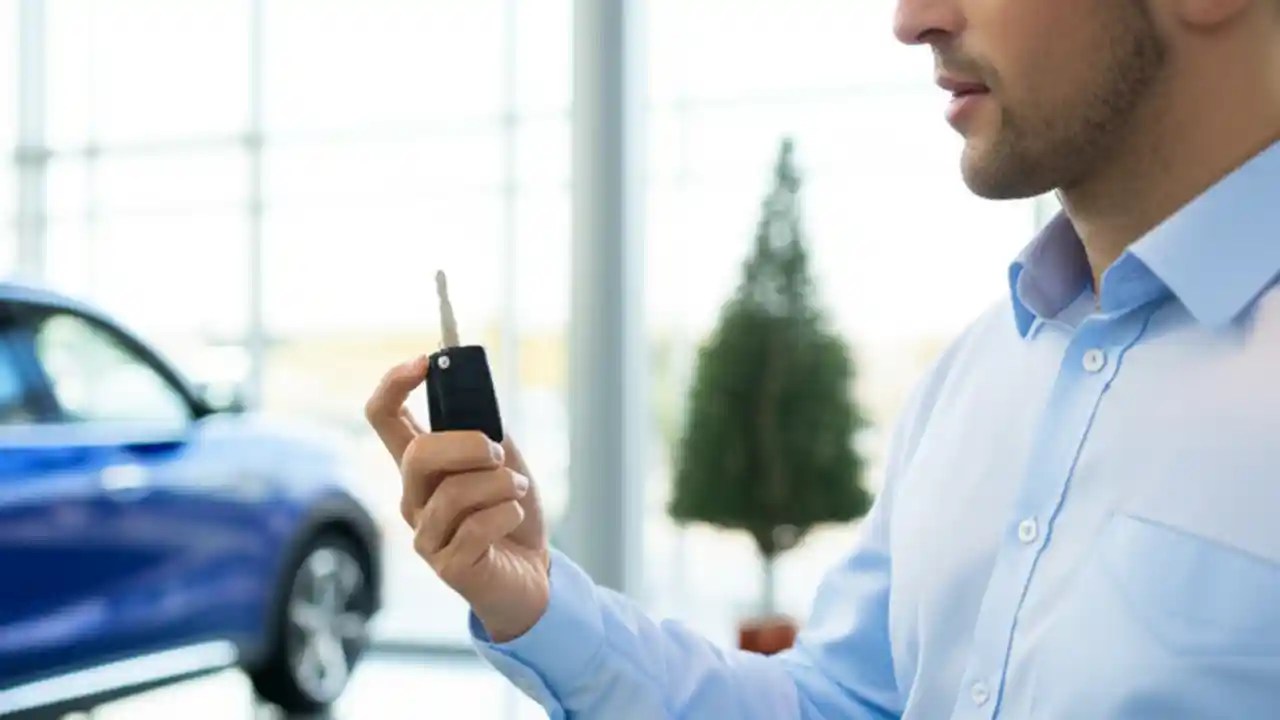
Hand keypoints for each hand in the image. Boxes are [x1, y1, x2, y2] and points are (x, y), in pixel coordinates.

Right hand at [365, 355, 550, 641]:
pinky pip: (478, 526)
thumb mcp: (503, 462)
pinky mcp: (447, 565)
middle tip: (499, 455)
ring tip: (517, 492)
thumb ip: (484, 432)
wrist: (533, 576)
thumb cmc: (511, 513)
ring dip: (503, 484)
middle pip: (418, 454)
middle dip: (469, 444)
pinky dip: (508, 514)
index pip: (382, 417)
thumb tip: (476, 400)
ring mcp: (425, 535)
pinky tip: (513, 520)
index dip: (394, 383)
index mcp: (421, 466)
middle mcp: (413, 499)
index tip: (425, 361)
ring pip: (455, 492)